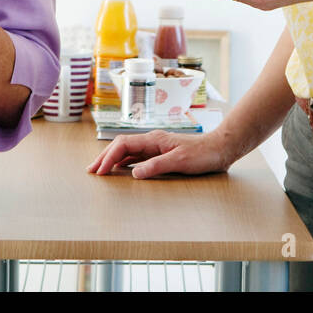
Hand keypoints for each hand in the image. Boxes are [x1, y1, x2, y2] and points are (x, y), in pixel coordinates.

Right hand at [87, 129, 233, 178]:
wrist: (221, 148)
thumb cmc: (203, 154)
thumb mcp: (180, 162)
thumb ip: (156, 166)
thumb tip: (133, 173)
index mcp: (154, 139)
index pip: (123, 145)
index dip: (108, 157)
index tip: (99, 171)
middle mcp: (153, 140)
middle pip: (122, 146)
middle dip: (105, 157)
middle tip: (91, 170)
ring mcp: (157, 146)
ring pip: (128, 150)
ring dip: (113, 159)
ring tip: (101, 169)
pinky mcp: (163, 152)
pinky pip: (138, 156)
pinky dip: (125, 162)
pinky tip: (123, 169)